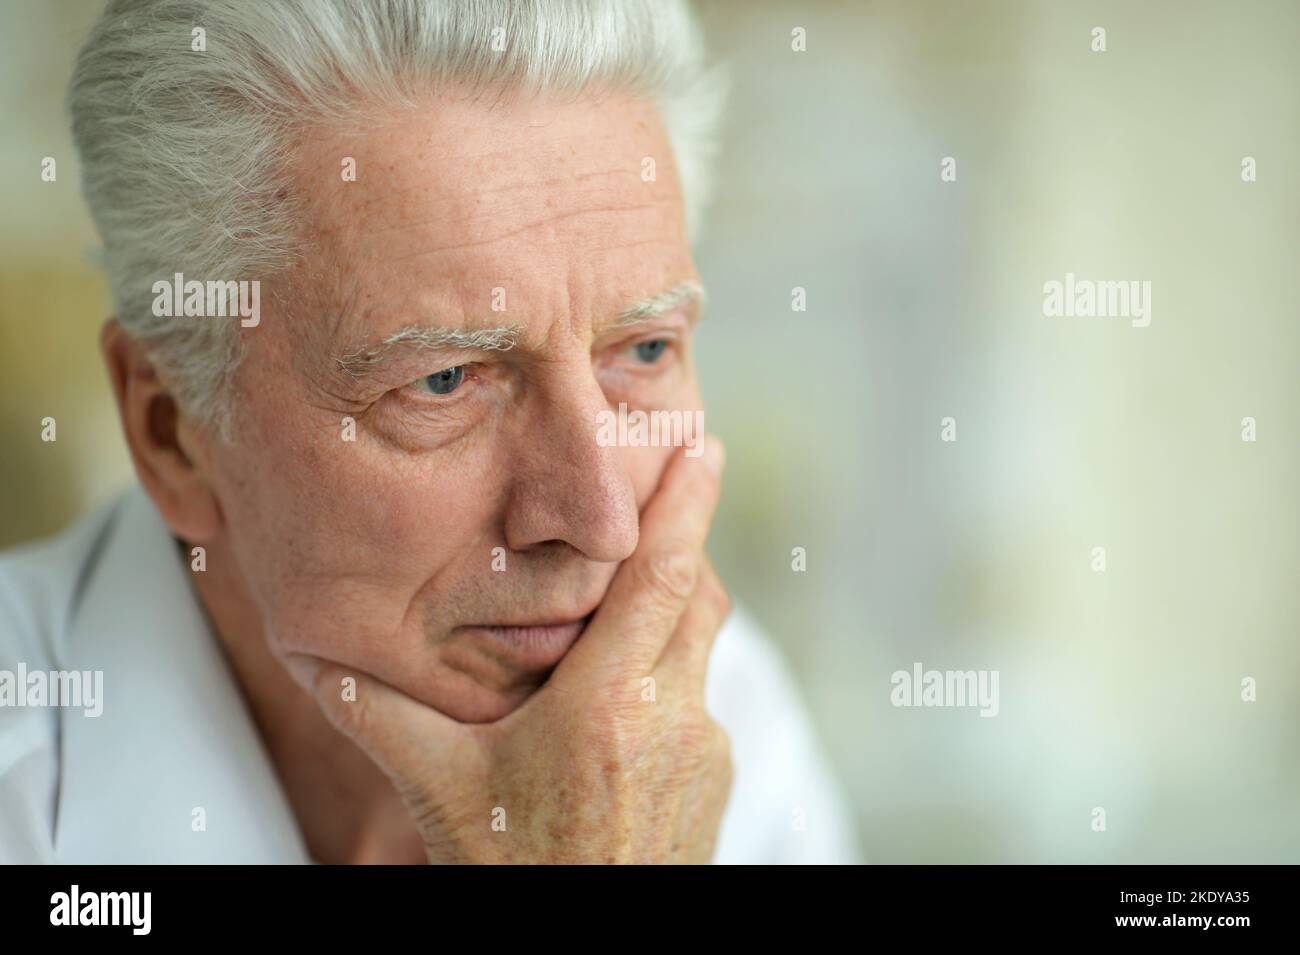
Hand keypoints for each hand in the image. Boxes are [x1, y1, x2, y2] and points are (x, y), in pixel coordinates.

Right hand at [285, 435, 732, 862]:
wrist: (587, 950)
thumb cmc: (517, 871)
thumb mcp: (440, 791)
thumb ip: (380, 717)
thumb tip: (318, 661)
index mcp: (605, 705)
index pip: (659, 577)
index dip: (685, 504)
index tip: (703, 447)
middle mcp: (669, 718)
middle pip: (697, 595)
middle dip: (684, 540)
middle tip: (671, 493)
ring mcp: (702, 750)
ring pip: (700, 646)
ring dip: (673, 609)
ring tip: (630, 592)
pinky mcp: (714, 780)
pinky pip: (698, 698)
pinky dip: (670, 672)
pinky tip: (622, 692)